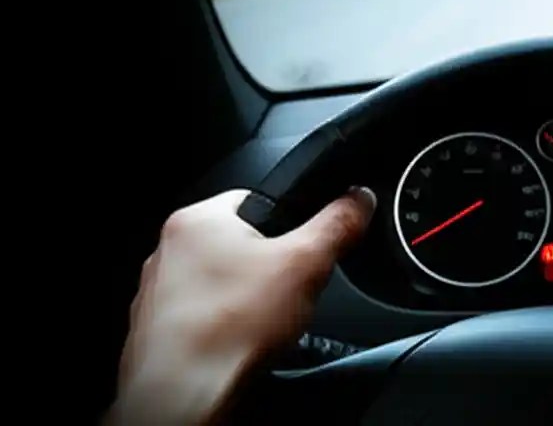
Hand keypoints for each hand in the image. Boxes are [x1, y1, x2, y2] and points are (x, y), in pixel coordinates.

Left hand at [107, 187, 376, 425]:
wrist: (185, 394)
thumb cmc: (230, 330)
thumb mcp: (307, 264)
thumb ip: (338, 224)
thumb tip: (357, 200)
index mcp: (198, 220)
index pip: (256, 200)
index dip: (289, 225)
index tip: (300, 252)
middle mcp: (168, 250)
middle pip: (239, 245)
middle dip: (267, 267)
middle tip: (285, 292)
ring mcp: (156, 291)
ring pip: (219, 282)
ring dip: (243, 298)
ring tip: (261, 322)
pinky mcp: (155, 329)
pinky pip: (200, 316)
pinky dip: (221, 327)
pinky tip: (237, 342)